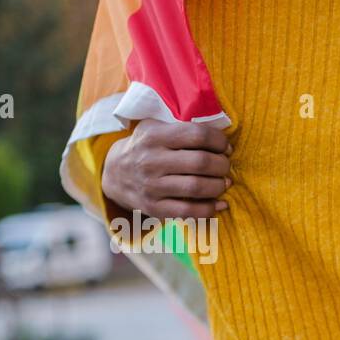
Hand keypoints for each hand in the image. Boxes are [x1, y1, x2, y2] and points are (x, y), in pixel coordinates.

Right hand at [101, 119, 231, 219]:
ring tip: (224, 182)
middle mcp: (150, 160)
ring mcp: (151, 186)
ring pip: (197, 187)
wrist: (114, 175)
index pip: (197, 134)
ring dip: (219, 186)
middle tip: (225, 166)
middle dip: (222, 165)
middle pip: (201, 162)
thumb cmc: (146, 147)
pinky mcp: (154, 208)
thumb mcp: (155, 128)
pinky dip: (210, 208)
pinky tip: (220, 203)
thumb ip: (182, 127)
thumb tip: (221, 136)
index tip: (225, 147)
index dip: (219, 141)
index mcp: (154, 136)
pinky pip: (189, 211)